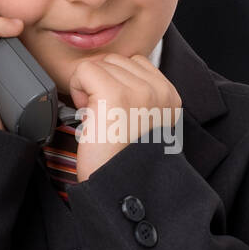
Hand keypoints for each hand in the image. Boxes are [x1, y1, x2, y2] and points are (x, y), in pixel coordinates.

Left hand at [68, 53, 182, 182]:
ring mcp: (139, 90)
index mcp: (169, 97)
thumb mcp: (143, 123)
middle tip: (106, 118)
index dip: (116, 83)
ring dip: (90, 89)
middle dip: (103, 84)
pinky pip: (84, 70)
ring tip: (100, 118)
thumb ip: (137, 95)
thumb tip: (110, 73)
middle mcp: (159, 90)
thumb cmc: (123, 163)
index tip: (116, 113)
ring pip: (100, 63)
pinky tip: (89, 115)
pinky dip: (78, 90)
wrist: (122, 189)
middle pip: (116, 60)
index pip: (135, 62)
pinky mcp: (114, 94)